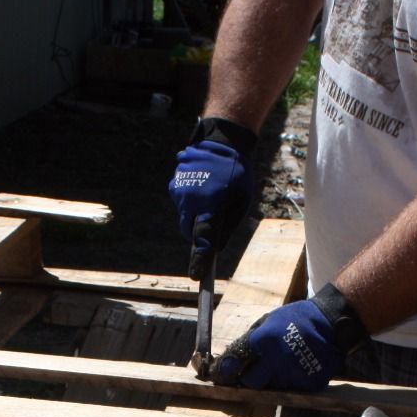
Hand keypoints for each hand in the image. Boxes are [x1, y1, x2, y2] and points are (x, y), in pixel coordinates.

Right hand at [167, 118, 255, 260]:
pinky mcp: (173, 184)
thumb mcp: (242, 202)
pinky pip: (181, 201)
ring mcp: (179, 191)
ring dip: (194, 212)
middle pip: (188, 231)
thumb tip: (215, 247)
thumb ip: (228, 226)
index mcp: (210, 204)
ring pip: (184, 216)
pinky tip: (201, 185)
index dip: (199, 259)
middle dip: (198, 231)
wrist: (222, 141)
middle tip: (212, 217)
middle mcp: (190, 199)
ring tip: (210, 193)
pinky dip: (189, 199)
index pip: (202, 239)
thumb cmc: (238, 174)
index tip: (196, 276)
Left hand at [212, 285, 370, 391]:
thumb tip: (229, 361)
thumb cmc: (297, 319)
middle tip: (257, 369)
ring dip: (273, 378)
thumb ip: (248, 342)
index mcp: (262, 341)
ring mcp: (292, 374)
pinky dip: (291, 380)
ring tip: (285, 361)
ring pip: (272, 387)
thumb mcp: (268, 321)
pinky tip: (297, 365)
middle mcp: (275, 361)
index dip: (225, 372)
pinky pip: (291, 388)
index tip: (222, 376)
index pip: (234, 365)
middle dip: (250, 378)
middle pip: (251, 383)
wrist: (332, 323)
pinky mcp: (307, 384)